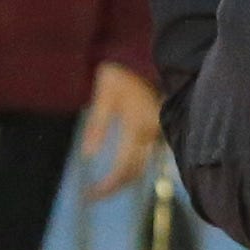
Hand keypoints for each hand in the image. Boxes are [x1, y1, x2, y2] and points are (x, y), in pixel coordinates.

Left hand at [79, 62, 160, 202]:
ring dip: (125, 177)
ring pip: (144, 164)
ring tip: (105, 183)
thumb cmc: (122, 71)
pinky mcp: (161, 127)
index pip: (123, 169)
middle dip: (114, 186)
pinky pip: (149, 154)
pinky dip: (135, 164)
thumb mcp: (104, 95)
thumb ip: (97, 126)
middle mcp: (153, 135)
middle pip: (135, 172)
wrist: (145, 53)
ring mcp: (160, 132)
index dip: (107, 186)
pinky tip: (123, 166)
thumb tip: (87, 156)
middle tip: (93, 195)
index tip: (89, 197)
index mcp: (138, 128)